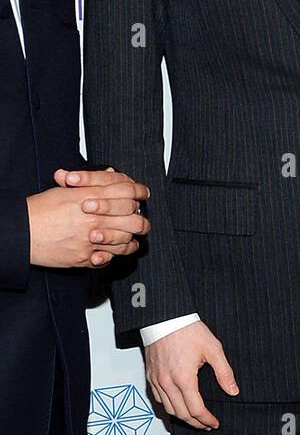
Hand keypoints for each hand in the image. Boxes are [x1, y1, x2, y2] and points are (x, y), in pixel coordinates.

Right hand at [26, 176, 150, 268]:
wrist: (22, 231)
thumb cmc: (40, 209)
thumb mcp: (67, 189)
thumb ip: (92, 183)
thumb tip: (111, 175)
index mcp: (92, 197)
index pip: (128, 192)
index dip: (140, 193)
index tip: (143, 195)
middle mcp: (95, 218)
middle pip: (135, 220)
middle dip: (140, 221)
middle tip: (139, 221)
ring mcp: (91, 239)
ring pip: (126, 241)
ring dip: (129, 239)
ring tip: (127, 236)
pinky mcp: (84, 257)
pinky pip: (109, 259)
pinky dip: (113, 255)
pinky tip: (111, 251)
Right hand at [145, 321, 238, 429]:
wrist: (165, 318)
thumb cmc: (188, 330)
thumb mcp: (213, 349)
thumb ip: (224, 372)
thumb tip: (233, 390)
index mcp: (184, 378)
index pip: (196, 410)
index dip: (207, 420)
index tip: (214, 423)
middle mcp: (167, 383)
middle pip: (182, 414)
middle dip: (196, 423)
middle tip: (207, 424)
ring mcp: (156, 380)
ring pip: (168, 409)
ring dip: (182, 418)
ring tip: (194, 419)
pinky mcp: (150, 376)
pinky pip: (158, 399)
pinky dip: (168, 407)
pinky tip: (177, 406)